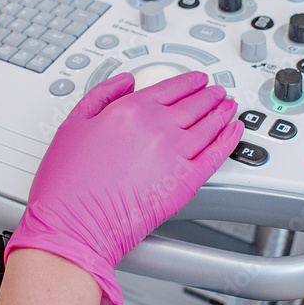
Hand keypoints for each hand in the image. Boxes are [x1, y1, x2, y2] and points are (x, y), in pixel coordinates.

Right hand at [5, 70, 243, 304]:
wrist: (74, 224)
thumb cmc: (68, 183)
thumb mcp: (73, 124)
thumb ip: (102, 95)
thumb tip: (125, 82)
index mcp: (131, 110)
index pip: (170, 87)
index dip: (188, 82)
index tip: (196, 80)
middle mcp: (158, 128)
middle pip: (194, 104)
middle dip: (209, 95)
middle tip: (217, 92)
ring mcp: (176, 154)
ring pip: (210, 125)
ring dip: (222, 112)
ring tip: (229, 106)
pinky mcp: (186, 182)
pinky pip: (217, 154)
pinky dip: (229, 140)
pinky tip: (235, 131)